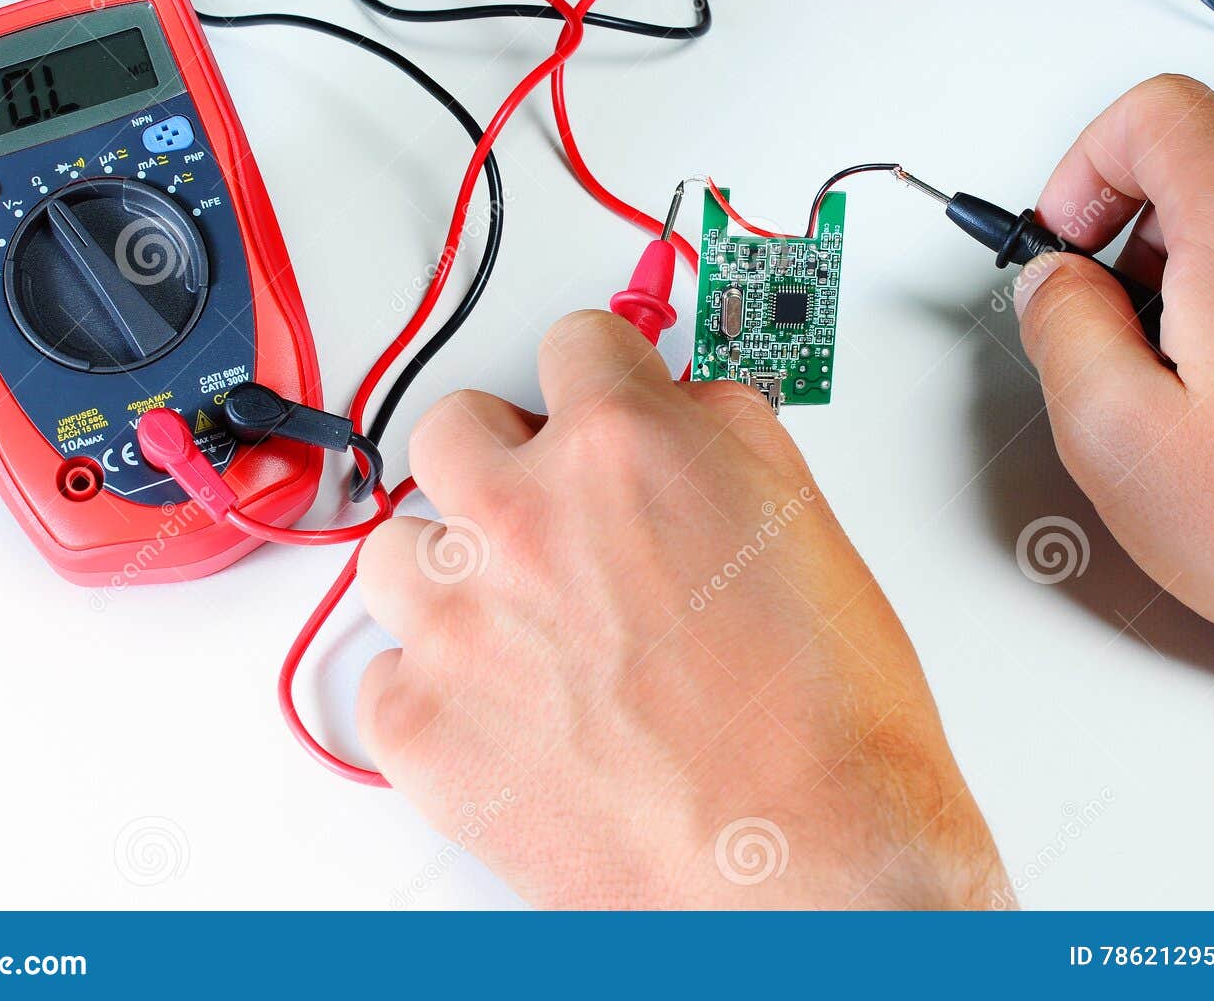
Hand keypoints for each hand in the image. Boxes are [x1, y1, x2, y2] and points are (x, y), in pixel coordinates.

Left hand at [356, 310, 1007, 907]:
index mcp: (622, 447)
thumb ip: (716, 439)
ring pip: (393, 548)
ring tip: (518, 629)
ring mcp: (455, 621)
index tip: (592, 404)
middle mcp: (521, 517)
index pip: (574, 342)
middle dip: (500, 463)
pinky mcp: (418, 723)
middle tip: (546, 519)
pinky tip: (510, 714)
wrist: (807, 872)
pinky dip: (435, 687)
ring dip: (447, 575)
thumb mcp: (800, 523)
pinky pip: (383, 671)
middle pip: (453, 428)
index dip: (596, 378)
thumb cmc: (830, 725)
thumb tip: (677, 411)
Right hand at [1018, 74, 1213, 739]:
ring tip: (1182, 358)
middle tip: (1112, 310)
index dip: (1086, 165)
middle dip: (1136, 218)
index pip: (1154, 112)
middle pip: (1207, 147)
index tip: (1068, 238)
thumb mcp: (1114, 437)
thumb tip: (1052, 283)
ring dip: (1199, 253)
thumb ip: (1059, 327)